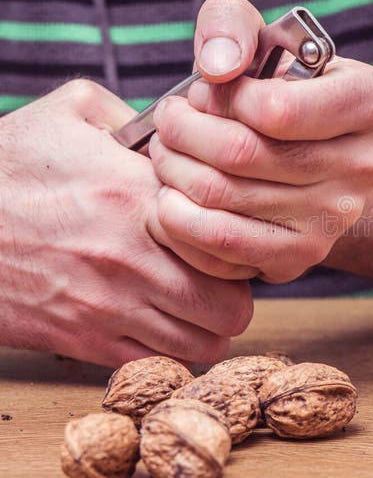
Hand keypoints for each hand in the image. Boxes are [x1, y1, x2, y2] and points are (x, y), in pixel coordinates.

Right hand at [0, 80, 251, 366]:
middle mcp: (131, 258)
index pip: (231, 236)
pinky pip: (154, 366)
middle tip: (223, 279)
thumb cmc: (4, 167)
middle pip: (231, 305)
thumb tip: (179, 127)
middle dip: (236, 294)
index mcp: (135, 195)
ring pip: (202, 344)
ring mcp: (108, 307)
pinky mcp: (82, 341)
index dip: (243, 240)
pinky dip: (169, 352)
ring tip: (194, 306)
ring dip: (208, 327)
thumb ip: (134, 116)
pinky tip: (157, 325)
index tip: (232, 235)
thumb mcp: (69, 111)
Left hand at [148, 0, 372, 282]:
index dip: (221, 98)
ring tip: (166, 152)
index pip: (277, 110)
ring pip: (222, 199)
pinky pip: (219, 247)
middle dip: (182, 132)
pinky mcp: (301, 257)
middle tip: (167, 121)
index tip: (205, 91)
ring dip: (171, 171)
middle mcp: (366, 166)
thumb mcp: (264, 37)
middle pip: (241, 155)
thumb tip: (216, 68)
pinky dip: (177, 219)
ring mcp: (335, 219)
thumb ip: (232, 25)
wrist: (315, 156)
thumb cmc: (282, 89)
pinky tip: (171, 195)